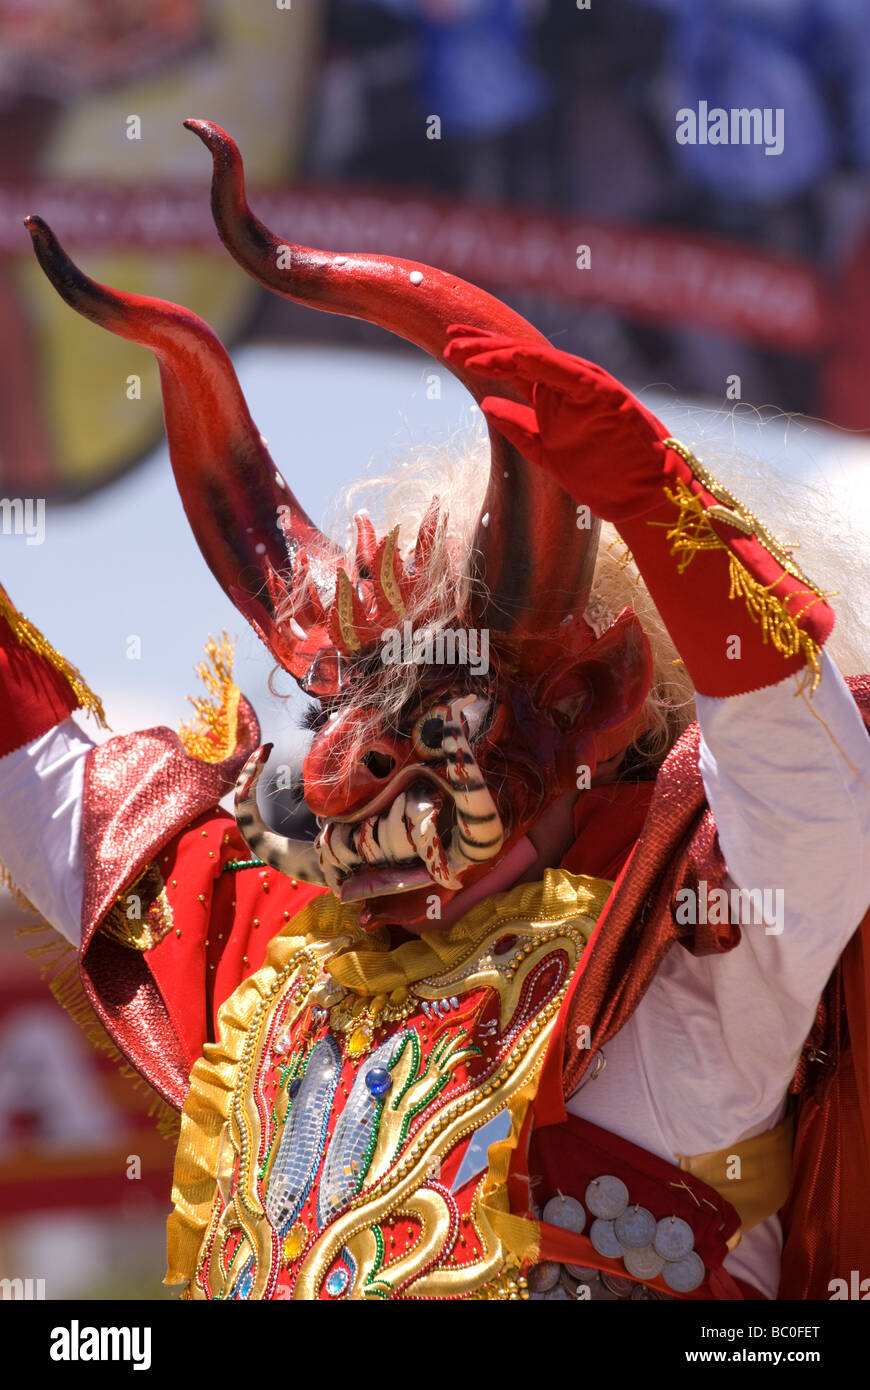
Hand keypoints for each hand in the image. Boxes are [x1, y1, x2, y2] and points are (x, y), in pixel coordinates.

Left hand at [444, 325, 673, 522]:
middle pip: (520, 355)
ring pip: (541, 360)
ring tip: (471, 354)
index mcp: (554, 394)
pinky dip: (545, 364)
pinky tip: (517, 356)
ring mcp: (589, 386)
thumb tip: (487, 405)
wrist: (643, 496)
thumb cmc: (602, 475)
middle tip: (449, 340)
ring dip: (505, 354)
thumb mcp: (546, 452)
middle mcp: (569, 383)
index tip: (450, 347)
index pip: (513, 365)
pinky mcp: (608, 396)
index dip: (482, 353)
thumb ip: (518, 427)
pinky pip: (572, 375)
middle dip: (484, 346)